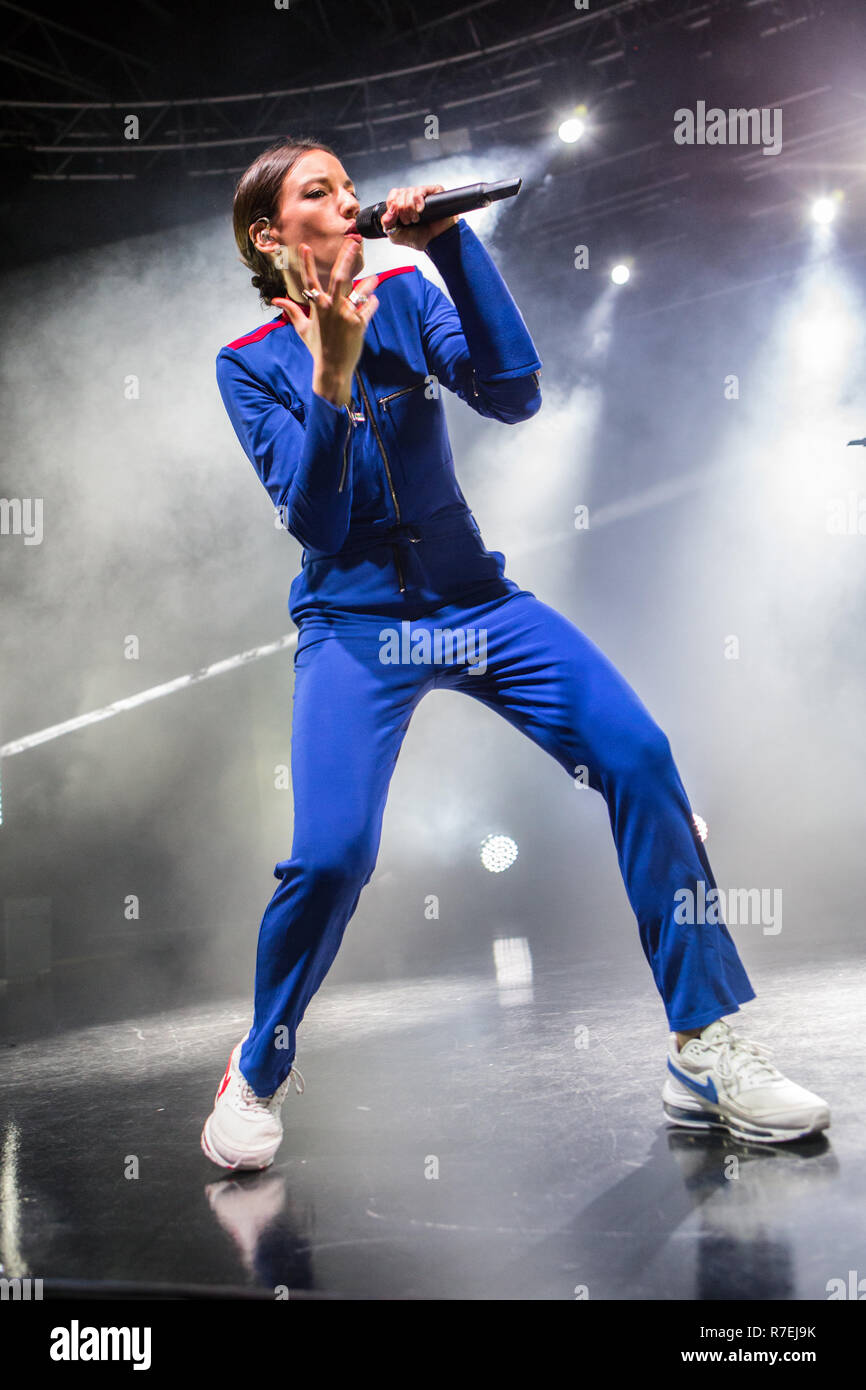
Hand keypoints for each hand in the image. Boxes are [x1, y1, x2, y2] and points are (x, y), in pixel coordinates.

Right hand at [270, 239, 377, 404]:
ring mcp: (345, 315)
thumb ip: (292, 310)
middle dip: (346, 257)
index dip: (307, 262)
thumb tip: (276, 299)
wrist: (332, 368)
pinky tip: (373, 301)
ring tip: (375, 279)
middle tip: (354, 242)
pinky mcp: (358, 323)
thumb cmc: (317, 347)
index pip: (310, 280)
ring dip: (369, 284)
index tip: (305, 246)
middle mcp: (331, 307)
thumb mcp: (302, 328)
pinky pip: (369, 306)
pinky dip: (372, 303)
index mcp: (317, 306)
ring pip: (360, 291)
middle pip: (339, 276)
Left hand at [380, 184, 458, 250]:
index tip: (397, 218)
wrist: (435, 242)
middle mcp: (412, 198)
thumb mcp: (397, 236)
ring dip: (410, 208)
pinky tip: (420, 210)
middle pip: (400, 194)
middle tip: (409, 222)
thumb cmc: (420, 238)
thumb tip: (388, 213)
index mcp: (402, 204)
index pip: (393, 196)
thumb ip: (387, 225)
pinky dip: (418, 201)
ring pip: (410, 192)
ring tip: (416, 219)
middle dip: (402, 210)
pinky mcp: (434, 192)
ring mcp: (423, 194)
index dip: (393, 206)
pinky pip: (421, 191)